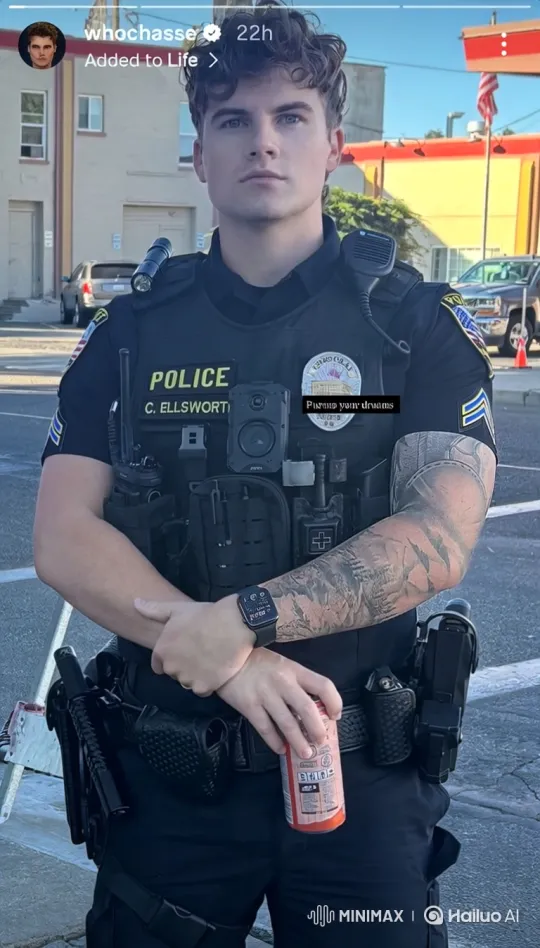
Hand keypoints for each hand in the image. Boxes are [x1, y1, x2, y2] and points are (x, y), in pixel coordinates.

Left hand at [133, 597, 254, 695]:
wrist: (234, 624)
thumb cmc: (206, 615)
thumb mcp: (178, 609)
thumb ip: (154, 610)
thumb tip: (135, 604)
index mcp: (162, 650)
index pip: (158, 664)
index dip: (172, 657)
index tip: (184, 650)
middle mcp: (171, 667)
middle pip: (174, 673)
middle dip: (183, 666)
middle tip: (199, 651)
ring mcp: (187, 678)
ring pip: (187, 682)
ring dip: (195, 675)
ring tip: (209, 659)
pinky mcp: (204, 687)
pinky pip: (202, 690)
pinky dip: (208, 683)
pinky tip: (216, 668)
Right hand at [216, 648, 342, 758]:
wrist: (227, 658)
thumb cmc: (257, 661)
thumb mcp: (282, 664)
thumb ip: (296, 681)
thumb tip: (312, 706)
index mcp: (294, 670)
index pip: (323, 685)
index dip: (334, 702)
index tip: (335, 715)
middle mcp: (283, 682)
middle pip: (307, 709)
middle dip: (317, 729)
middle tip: (321, 741)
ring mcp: (266, 695)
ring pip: (288, 724)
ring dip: (299, 741)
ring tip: (305, 753)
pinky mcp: (249, 706)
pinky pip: (266, 729)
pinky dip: (275, 742)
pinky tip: (281, 749)